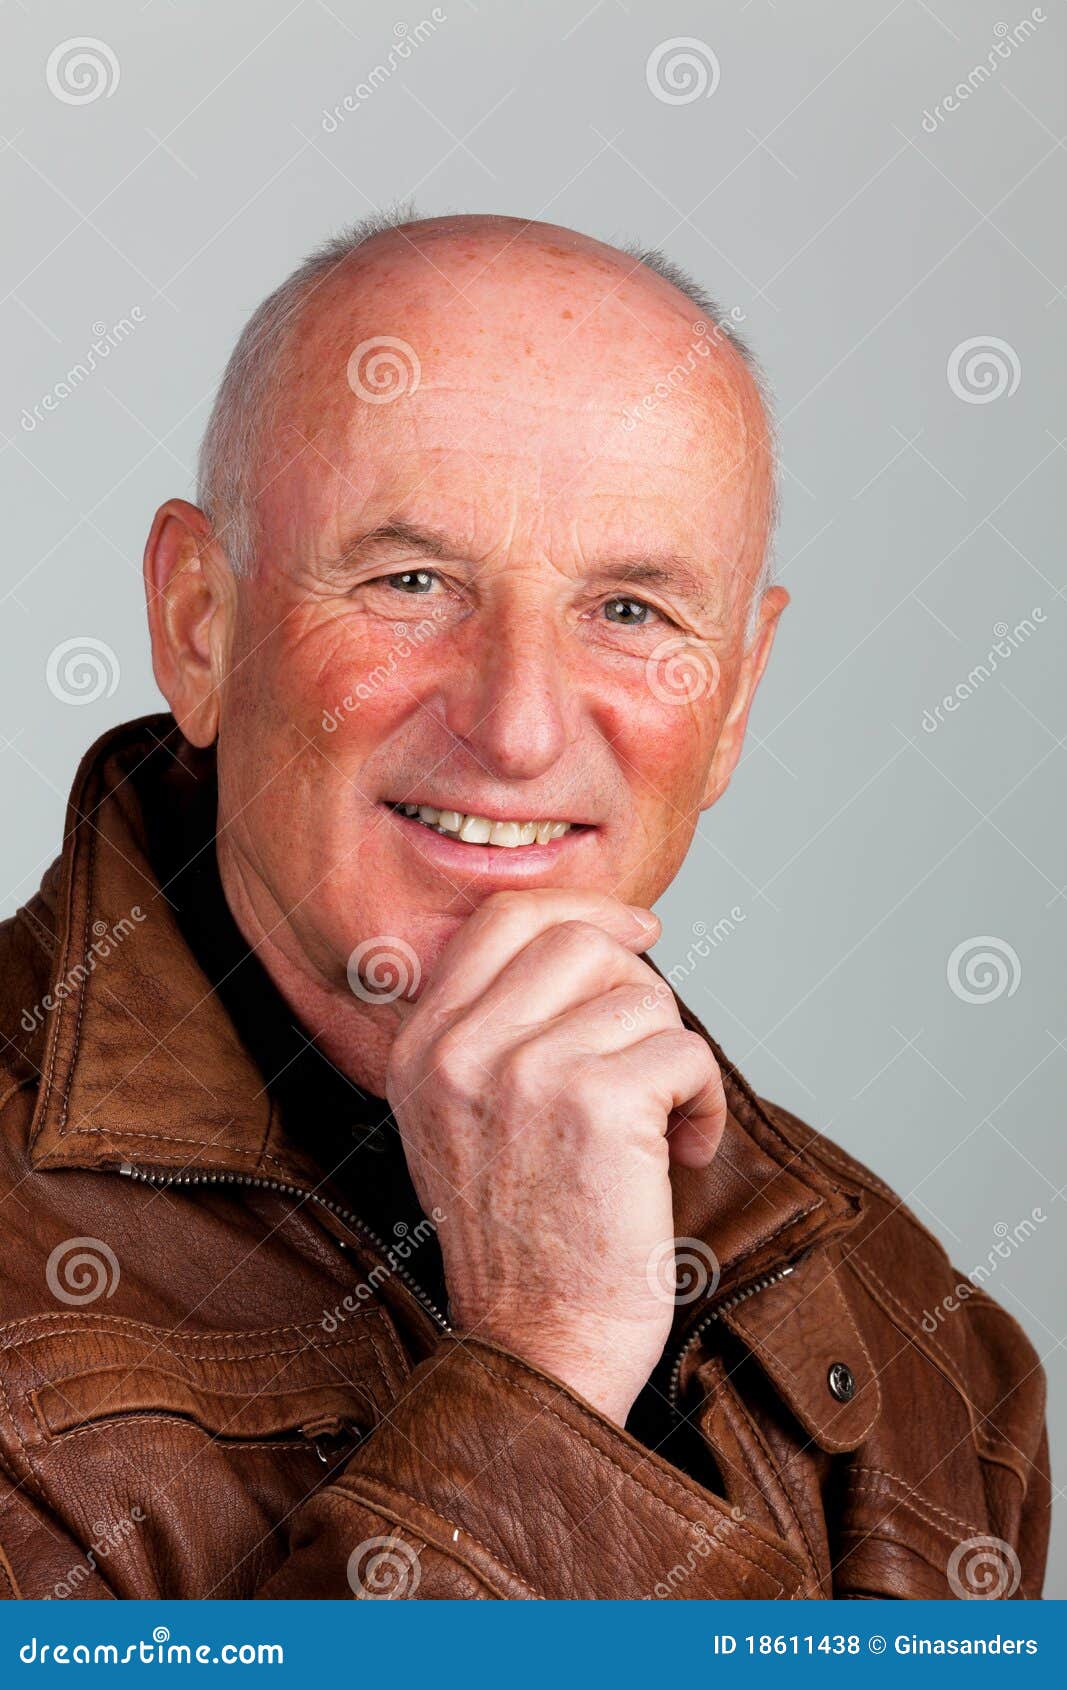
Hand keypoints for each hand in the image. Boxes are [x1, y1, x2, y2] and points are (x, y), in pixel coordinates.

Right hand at [384, 889, 726, 1424]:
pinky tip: (687, 1154)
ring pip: (643, 996)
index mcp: (421, 1048)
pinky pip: (685, 1051)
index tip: (639, 932)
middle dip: (640, 990)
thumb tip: (595, 937)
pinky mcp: (595, 1103)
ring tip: (665, 1126)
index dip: (584, 908)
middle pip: (580, 939)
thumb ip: (495, 1031)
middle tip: (655, 1056)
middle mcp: (459, 1050)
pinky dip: (706, 1104)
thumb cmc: (521, 1244)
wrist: (535, 1354)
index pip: (503, 917)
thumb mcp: (462, 1123)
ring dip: (675, 1059)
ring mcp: (524, 1072)